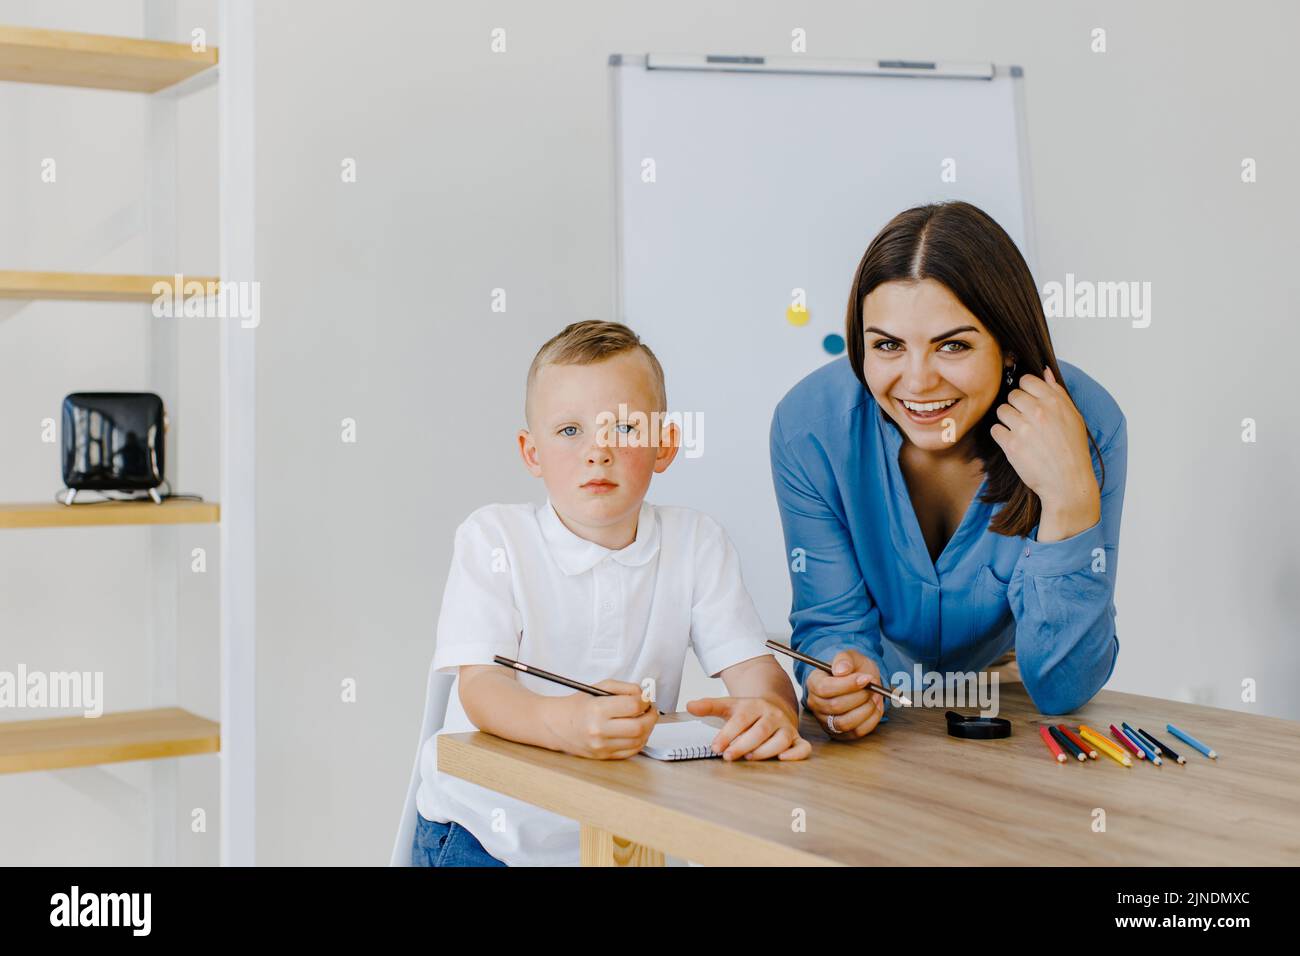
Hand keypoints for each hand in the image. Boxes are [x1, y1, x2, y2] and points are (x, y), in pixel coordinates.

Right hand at [543, 679, 657, 759]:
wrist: (557, 724)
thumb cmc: (578, 705)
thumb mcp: (599, 687)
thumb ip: (624, 688)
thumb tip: (644, 695)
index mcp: (598, 709)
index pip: (633, 706)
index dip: (645, 701)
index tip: (645, 698)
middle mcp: (599, 730)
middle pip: (639, 727)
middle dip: (651, 716)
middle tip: (650, 709)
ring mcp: (601, 746)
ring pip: (638, 741)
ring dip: (647, 729)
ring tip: (644, 719)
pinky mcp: (604, 756)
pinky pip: (631, 751)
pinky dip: (640, 741)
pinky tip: (637, 731)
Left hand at [685, 696, 810, 760]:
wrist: (775, 706)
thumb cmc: (749, 712)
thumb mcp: (729, 706)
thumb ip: (710, 706)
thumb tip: (689, 706)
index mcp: (754, 706)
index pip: (740, 719)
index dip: (727, 734)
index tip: (715, 747)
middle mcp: (772, 716)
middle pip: (759, 731)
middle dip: (743, 744)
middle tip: (728, 756)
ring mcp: (785, 727)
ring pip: (780, 739)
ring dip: (765, 750)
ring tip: (749, 758)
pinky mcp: (796, 739)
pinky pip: (802, 747)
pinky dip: (796, 754)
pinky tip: (783, 758)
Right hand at [804, 650, 885, 739]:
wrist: (860, 681)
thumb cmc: (852, 669)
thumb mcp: (850, 657)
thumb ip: (844, 659)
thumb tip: (841, 670)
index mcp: (814, 683)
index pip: (825, 689)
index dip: (847, 685)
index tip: (866, 679)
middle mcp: (816, 704)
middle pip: (836, 706)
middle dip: (860, 696)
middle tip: (872, 687)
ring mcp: (826, 721)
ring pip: (845, 722)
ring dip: (866, 709)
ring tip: (875, 696)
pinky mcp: (840, 733)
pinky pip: (856, 732)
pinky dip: (871, 720)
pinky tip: (875, 707)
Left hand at [990, 367, 1100, 538]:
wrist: (1067, 482)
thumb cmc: (1072, 450)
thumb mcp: (1073, 417)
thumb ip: (1058, 393)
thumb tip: (1046, 372)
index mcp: (1054, 402)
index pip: (1027, 380)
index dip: (1026, 390)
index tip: (1029, 401)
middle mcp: (1038, 412)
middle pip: (1012, 395)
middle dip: (1016, 406)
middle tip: (1026, 421)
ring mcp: (1023, 428)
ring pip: (1002, 411)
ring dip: (1007, 420)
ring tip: (1021, 432)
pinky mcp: (1011, 445)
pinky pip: (995, 430)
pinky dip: (1002, 436)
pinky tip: (1014, 443)